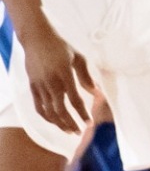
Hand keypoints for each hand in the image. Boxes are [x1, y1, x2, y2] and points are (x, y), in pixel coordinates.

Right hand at [19, 20, 94, 134]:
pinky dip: (45, 116)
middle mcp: (50, 82)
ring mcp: (39, 85)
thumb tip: (96, 92)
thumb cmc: (60, 46)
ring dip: (58, 123)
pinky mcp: (32, 85)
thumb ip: (86, 76)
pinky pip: (37, 106)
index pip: (74, 100)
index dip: (82, 113)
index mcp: (64, 75)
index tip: (89, 122)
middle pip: (60, 110)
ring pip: (47, 110)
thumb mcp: (78, 58)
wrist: (36, 38)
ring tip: (68, 130)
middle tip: (79, 132)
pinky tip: (54, 121)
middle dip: (70, 123)